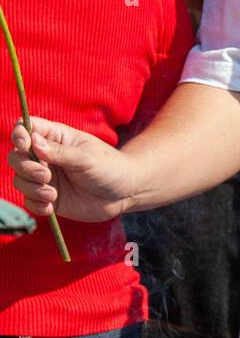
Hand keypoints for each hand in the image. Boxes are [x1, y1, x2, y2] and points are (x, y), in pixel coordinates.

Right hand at [8, 117, 134, 221]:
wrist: (125, 194)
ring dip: (31, 188)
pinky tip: (50, 207)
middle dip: (25, 167)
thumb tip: (33, 141)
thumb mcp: (86, 158)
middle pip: (16, 157)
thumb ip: (60, 152)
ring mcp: (47, 178)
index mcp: (54, 138)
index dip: (19, 135)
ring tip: (52, 195)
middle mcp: (46, 157)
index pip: (25, 129)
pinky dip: (35, 205)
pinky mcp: (51, 199)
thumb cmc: (109, 167)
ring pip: (21, 180)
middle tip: (46, 176)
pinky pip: (31, 202)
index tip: (25, 145)